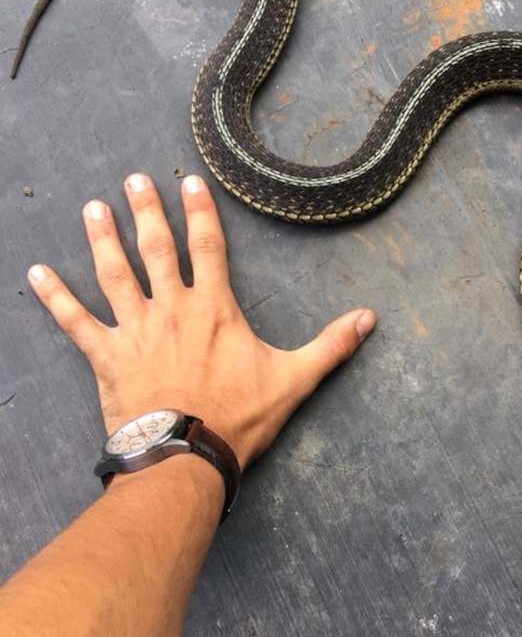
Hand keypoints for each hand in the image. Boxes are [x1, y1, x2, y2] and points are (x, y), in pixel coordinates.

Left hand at [27, 173, 375, 470]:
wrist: (187, 456)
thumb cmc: (239, 417)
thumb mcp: (293, 380)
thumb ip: (330, 345)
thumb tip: (369, 319)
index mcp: (214, 308)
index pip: (209, 247)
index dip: (200, 212)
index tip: (190, 181)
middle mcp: (172, 308)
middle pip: (156, 248)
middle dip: (145, 211)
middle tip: (133, 180)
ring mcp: (136, 329)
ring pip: (115, 273)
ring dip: (102, 238)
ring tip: (92, 208)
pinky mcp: (107, 356)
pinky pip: (75, 321)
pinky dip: (55, 297)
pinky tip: (36, 273)